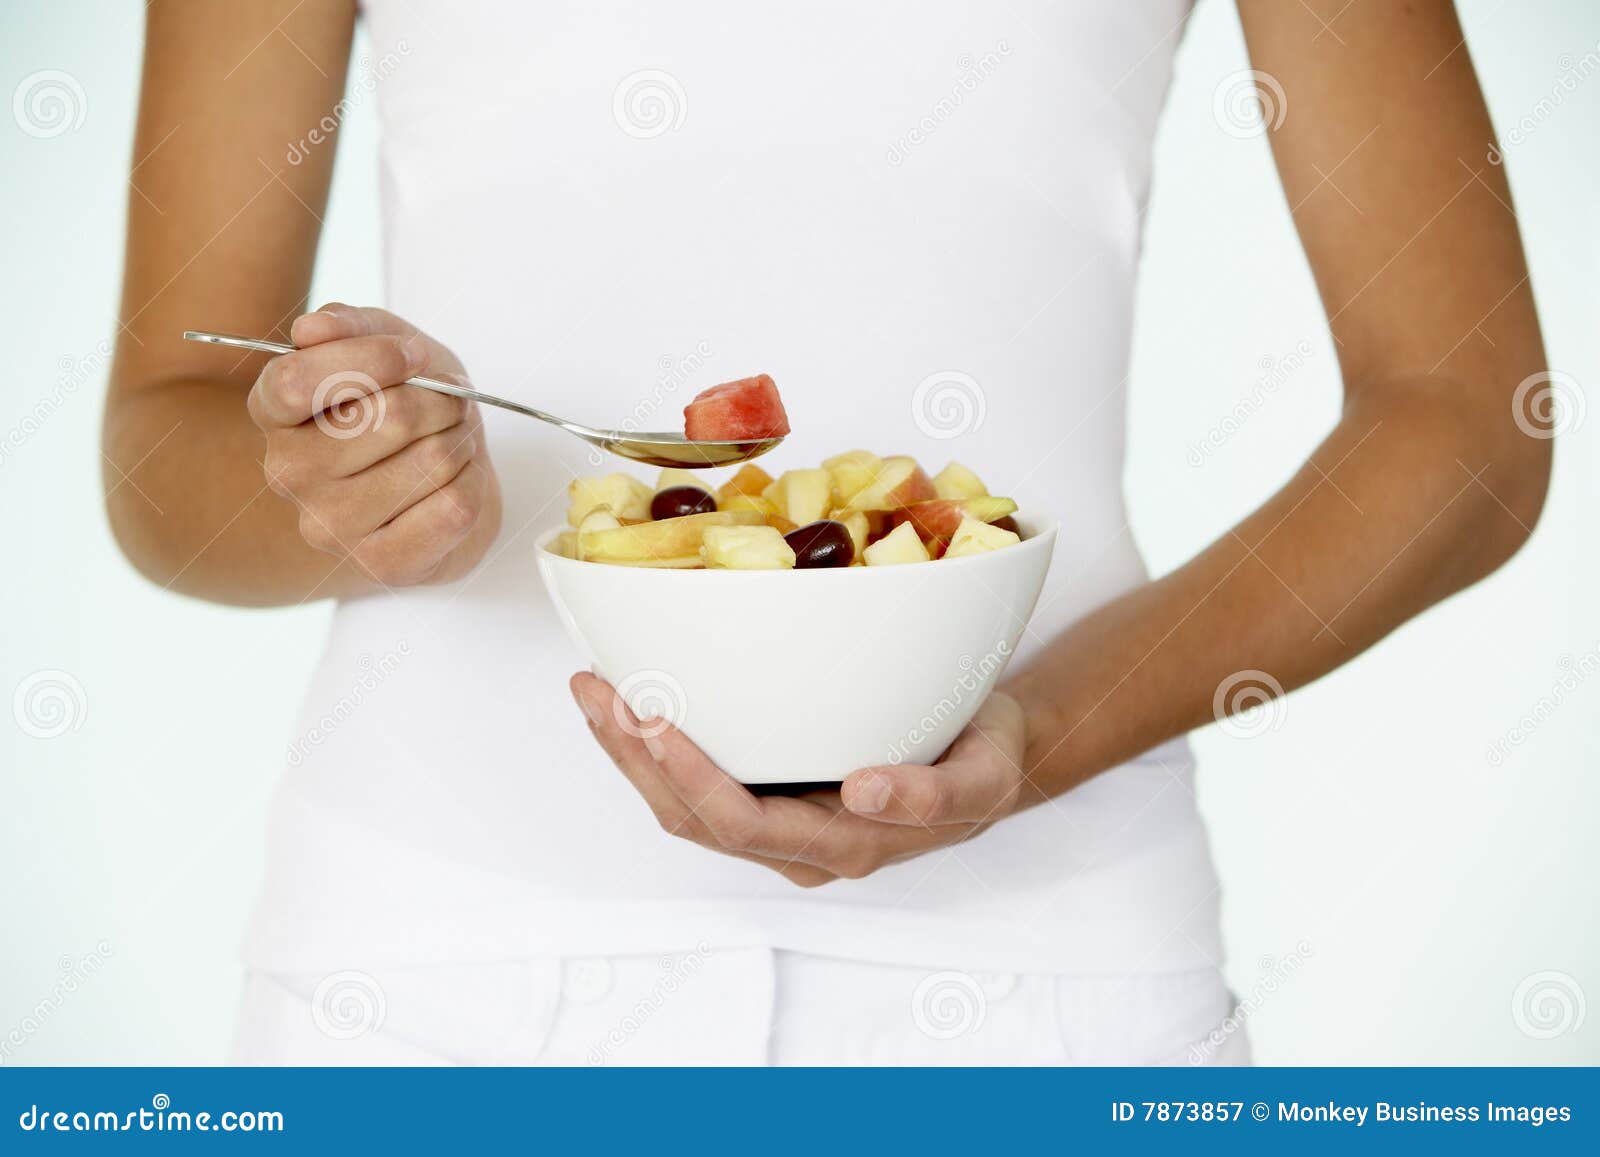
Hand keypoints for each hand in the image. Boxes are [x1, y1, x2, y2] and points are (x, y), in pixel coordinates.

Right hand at [248, 304, 501, 586]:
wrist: (440, 483)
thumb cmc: (406, 408)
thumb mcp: (382, 344)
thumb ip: (349, 324)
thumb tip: (312, 329)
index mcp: (273, 412)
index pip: (296, 381)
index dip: (371, 359)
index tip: (415, 355)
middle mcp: (287, 473)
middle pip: (390, 418)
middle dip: (442, 400)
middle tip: (450, 405)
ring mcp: (329, 525)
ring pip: (432, 461)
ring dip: (461, 441)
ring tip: (451, 443)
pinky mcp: (379, 564)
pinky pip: (454, 508)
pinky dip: (473, 485)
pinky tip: (456, 484)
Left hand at [570, 672, 1029, 886]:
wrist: (990, 754)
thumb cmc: (983, 759)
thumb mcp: (983, 778)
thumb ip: (931, 796)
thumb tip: (864, 789)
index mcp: (838, 845)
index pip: (737, 822)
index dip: (684, 775)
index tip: (648, 716)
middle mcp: (796, 843)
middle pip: (689, 815)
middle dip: (633, 756)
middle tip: (596, 688)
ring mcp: (778, 818)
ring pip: (682, 802)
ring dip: (630, 749)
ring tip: (594, 689)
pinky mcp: (771, 787)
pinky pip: (699, 776)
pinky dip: (656, 740)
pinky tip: (633, 697)